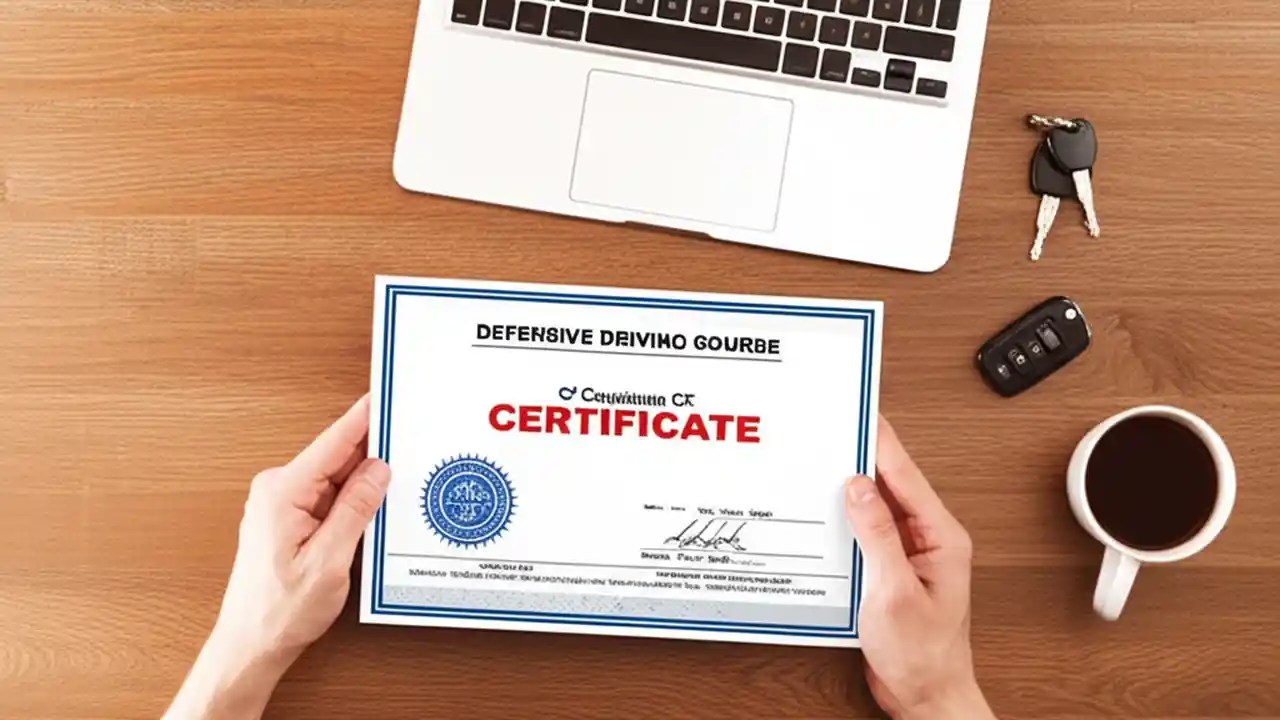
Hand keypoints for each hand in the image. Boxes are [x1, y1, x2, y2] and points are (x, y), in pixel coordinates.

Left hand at [166, 395, 390, 719]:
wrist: (250, 645)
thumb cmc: (279, 611)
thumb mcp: (329, 561)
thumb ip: (355, 510)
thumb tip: (378, 469)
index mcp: (283, 493)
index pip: (333, 443)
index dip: (364, 417)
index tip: (384, 394)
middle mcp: (279, 490)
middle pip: (338, 458)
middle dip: (374, 452)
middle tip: (411, 441)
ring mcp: (283, 503)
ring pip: (337, 479)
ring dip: (366, 482)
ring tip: (401, 480)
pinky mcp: (291, 517)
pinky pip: (330, 496)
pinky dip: (354, 499)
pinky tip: (376, 506)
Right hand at [844, 417, 993, 719]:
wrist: (925, 695)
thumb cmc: (923, 656)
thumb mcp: (894, 592)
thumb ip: (877, 536)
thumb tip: (859, 487)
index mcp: (941, 537)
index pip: (906, 475)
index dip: (881, 441)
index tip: (862, 413)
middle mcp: (927, 539)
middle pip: (889, 484)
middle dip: (859, 457)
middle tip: (830, 430)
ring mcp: (908, 553)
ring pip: (874, 507)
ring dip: (849, 491)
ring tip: (820, 463)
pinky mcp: (889, 568)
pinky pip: (865, 532)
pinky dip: (845, 520)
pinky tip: (825, 513)